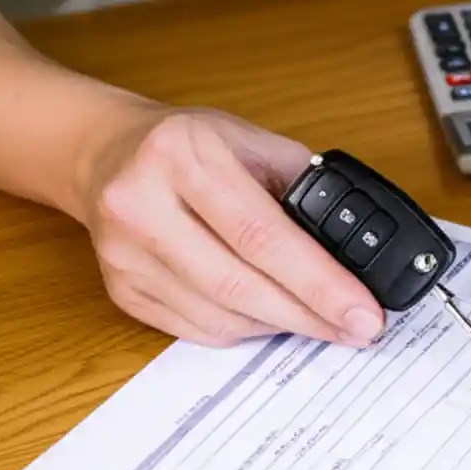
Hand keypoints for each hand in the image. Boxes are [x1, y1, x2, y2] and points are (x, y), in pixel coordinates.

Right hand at [74, 104, 383, 347]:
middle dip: (311, 315)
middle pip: (240, 285)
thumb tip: (354, 253)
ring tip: (320, 317)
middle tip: (359, 329)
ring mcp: (124, 254)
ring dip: (281, 324)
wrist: (107, 153)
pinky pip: (197, 329)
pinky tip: (271, 313)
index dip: (320, 283)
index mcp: (183, 156)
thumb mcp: (252, 141)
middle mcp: (142, 205)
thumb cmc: (190, 145)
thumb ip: (301, 188)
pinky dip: (245, 328)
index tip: (363, 312)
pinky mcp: (121, 290)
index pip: (262, 236)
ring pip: (220, 316)